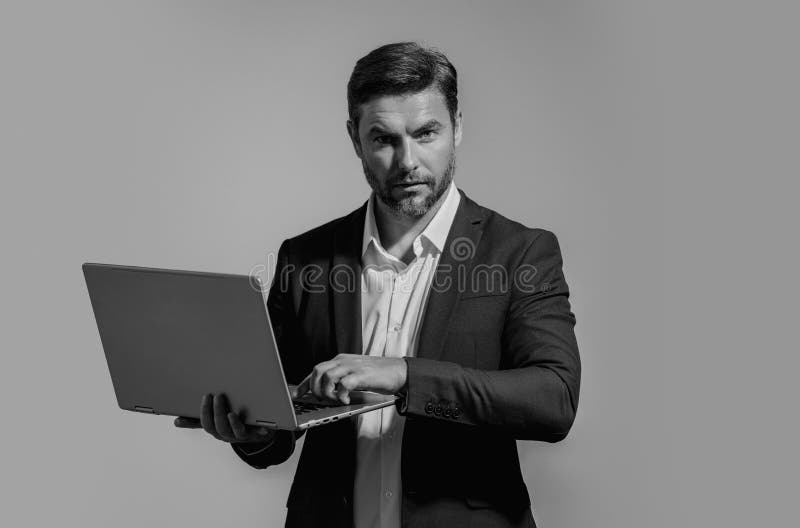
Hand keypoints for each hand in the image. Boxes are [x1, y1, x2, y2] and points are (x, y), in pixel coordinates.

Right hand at [173, 393, 276, 444]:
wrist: (254, 433)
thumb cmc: (230, 424)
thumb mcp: (213, 421)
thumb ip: (196, 420)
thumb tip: (176, 421)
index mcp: (215, 429)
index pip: (206, 423)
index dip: (205, 411)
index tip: (206, 396)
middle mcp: (226, 434)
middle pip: (218, 427)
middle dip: (217, 412)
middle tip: (218, 396)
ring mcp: (239, 436)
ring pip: (234, 432)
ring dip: (232, 422)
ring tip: (231, 412)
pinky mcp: (254, 435)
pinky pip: (256, 434)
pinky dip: (258, 431)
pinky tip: (262, 427)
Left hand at [291, 354, 406, 403]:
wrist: (399, 371)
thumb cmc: (377, 375)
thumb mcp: (354, 374)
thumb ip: (341, 379)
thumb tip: (325, 393)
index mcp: (340, 360)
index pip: (316, 370)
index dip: (304, 383)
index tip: (297, 395)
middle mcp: (344, 361)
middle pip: (317, 370)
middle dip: (313, 388)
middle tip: (320, 400)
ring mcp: (353, 367)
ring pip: (327, 377)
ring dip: (327, 392)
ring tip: (335, 400)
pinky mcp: (362, 375)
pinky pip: (344, 384)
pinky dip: (341, 394)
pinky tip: (345, 401)